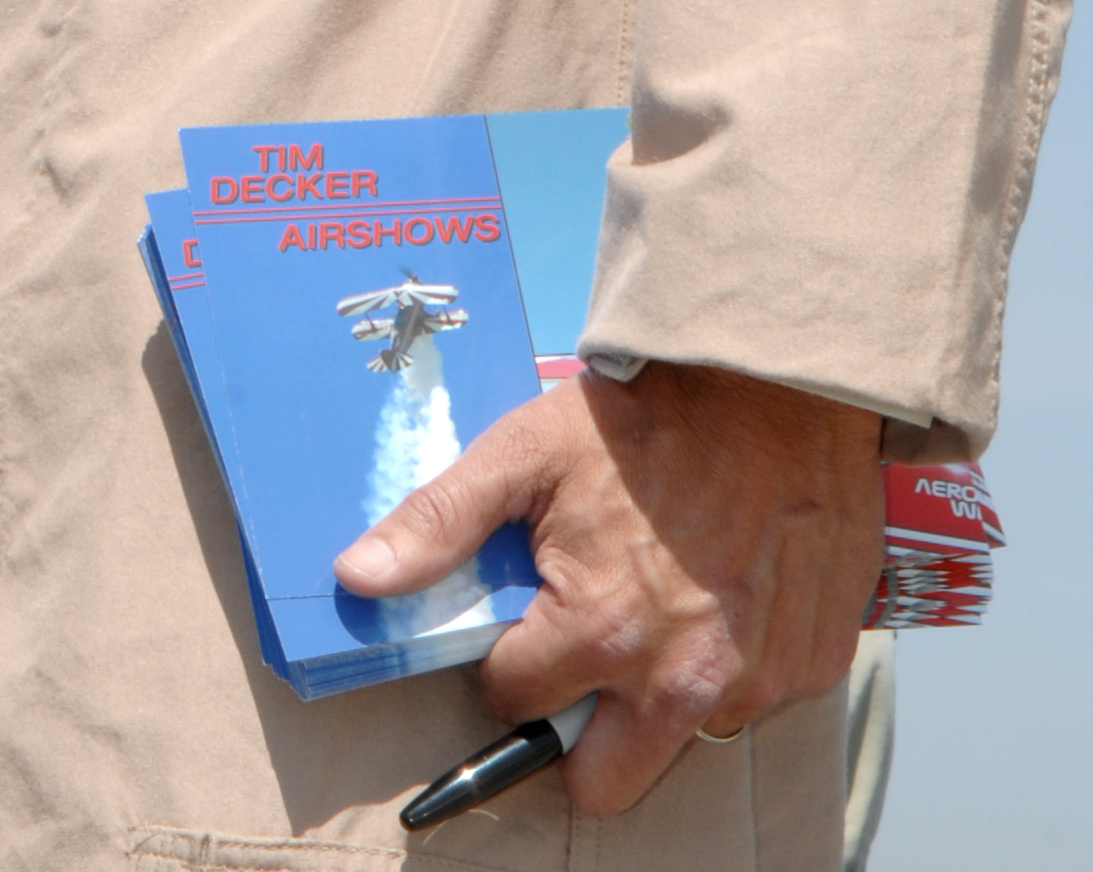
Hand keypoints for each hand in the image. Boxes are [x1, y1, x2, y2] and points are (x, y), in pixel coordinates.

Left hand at [333, 362, 881, 812]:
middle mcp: (684, 680)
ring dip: (656, 694)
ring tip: (652, 600)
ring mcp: (757, 684)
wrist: (776, 388)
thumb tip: (357, 579)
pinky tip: (715, 590)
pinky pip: (751, 702)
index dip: (506, 658)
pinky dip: (727, 664)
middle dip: (576, 728)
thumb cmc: (642, 419)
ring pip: (679, 741)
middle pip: (602, 781)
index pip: (513, 701)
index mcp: (602, 631)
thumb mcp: (521, 453)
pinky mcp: (812, 671)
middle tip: (577, 650)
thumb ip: (438, 524)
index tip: (522, 612)